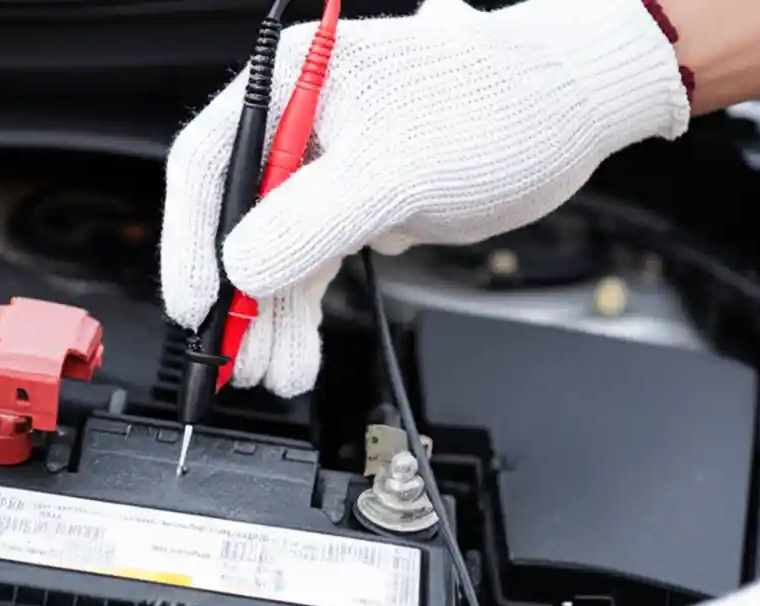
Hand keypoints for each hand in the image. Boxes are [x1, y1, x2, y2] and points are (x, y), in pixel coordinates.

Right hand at [160, 0, 688, 396]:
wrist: (568, 113)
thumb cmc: (501, 105)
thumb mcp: (399, 166)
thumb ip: (313, 218)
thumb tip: (242, 266)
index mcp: (291, 82)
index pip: (209, 162)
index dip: (191, 238)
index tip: (196, 302)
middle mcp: (297, 123)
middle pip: (234, 218)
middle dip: (234, 295)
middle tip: (232, 356)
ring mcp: (323, 169)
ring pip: (272, 254)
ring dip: (269, 317)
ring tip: (271, 370)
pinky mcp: (354, 205)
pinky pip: (309, 267)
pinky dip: (301, 312)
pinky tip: (295, 352)